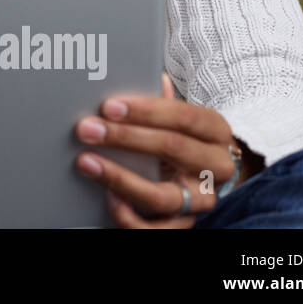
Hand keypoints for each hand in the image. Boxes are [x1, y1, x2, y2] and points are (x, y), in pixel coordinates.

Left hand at [74, 72, 243, 228]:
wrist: (215, 177)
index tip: (108, 106)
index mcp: (215, 130)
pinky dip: (131, 216)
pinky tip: (109, 198)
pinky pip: (160, 230)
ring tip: (87, 162)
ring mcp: (202, 199)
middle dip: (124, 137)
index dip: (145, 110)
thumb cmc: (188, 138)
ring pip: (163, 195)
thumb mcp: (184, 117)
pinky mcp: (187, 224)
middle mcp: (215, 166)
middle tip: (88, 128)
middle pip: (171, 149)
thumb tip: (147, 73)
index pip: (183, 117)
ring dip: (119, 178)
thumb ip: (162, 100)